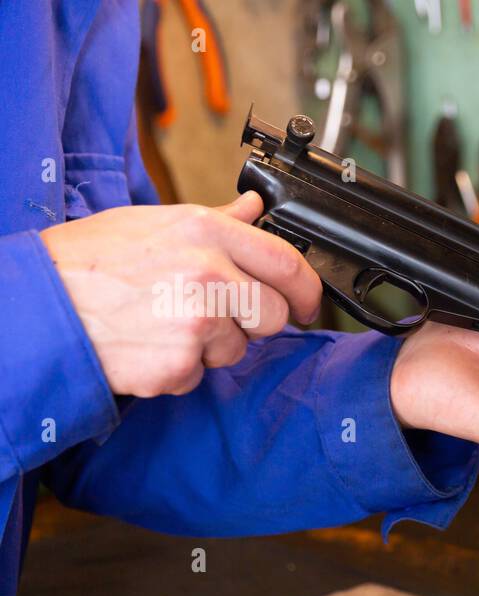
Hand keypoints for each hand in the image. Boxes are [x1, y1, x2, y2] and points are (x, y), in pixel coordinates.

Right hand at [41, 192, 321, 397]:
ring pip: (237, 349)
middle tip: (208, 315)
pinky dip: (177, 370)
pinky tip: (146, 345)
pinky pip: (199, 375)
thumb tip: (255, 208)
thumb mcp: (155, 225)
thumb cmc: (91, 263)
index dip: (307, 291)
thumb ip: (216, 223)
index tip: (310, 305)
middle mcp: (209, 272)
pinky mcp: (180, 362)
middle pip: (274, 316)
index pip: (287, 263)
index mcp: (206, 232)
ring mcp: (197, 320)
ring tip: (161, 323)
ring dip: (208, 347)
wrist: (41, 304)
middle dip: (252, 323)